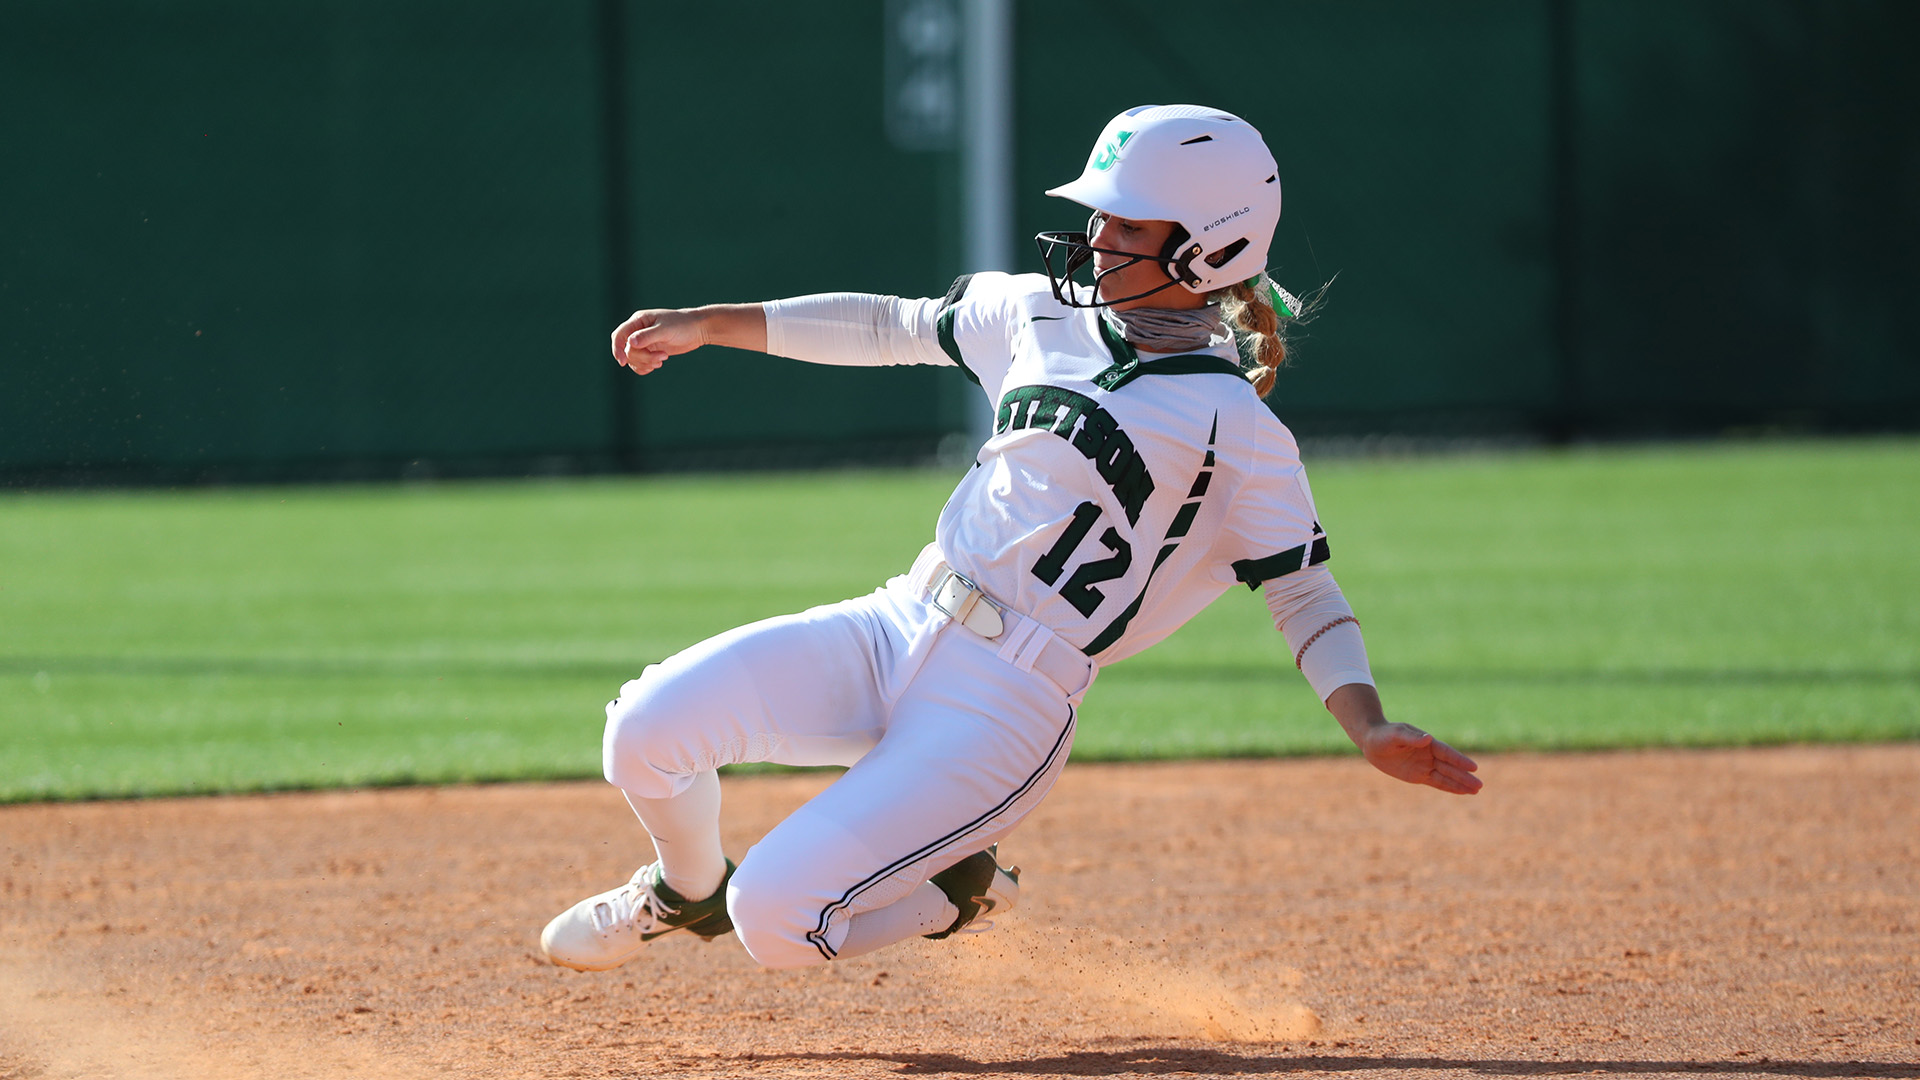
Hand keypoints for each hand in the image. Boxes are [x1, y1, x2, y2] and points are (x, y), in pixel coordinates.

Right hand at [610, 308, 709, 374]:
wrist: (696, 330)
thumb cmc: (682, 325)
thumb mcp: (665, 330)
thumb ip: (647, 336)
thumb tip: (630, 343)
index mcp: (638, 321)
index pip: (619, 335)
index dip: (617, 348)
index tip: (623, 362)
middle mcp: (637, 331)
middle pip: (627, 350)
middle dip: (643, 358)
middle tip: (662, 357)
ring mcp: (643, 342)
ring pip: (633, 358)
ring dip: (646, 363)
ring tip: (663, 359)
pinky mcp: (649, 351)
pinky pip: (639, 363)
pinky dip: (645, 367)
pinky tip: (657, 365)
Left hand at [1324, 683, 1481, 794]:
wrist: (1372, 741)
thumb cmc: (1384, 734)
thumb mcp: (1396, 734)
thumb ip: (1411, 737)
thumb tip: (1428, 739)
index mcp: (1427, 743)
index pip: (1446, 753)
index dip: (1459, 760)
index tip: (1473, 767)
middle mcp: (1429, 754)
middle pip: (1450, 767)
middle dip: (1464, 777)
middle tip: (1480, 785)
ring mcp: (1425, 765)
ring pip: (1446, 776)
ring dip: (1460, 784)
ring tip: (1476, 790)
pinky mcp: (1418, 775)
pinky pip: (1437, 782)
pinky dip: (1449, 787)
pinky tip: (1461, 792)